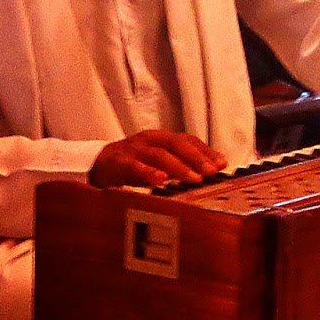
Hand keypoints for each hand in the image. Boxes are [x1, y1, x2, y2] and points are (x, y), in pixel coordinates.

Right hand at [88, 130, 226, 188]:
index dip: (206, 151)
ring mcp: (135, 150)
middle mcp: (151, 140)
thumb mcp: (158, 161)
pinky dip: (149, 173)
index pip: (189, 141)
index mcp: (162, 138)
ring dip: (179, 167)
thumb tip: (208, 173)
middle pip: (178, 144)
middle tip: (212, 172)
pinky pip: (136, 166)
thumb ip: (180, 164)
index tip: (222, 164)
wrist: (97, 163)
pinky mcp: (120, 162)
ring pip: (160, 155)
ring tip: (194, 178)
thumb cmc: (133, 163)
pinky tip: (160, 181)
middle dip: (197, 158)